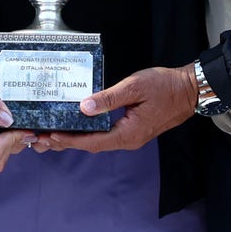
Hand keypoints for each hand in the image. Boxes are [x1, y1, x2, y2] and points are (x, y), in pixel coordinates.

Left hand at [41, 66, 197, 153]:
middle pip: (92, 145)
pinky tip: (76, 126)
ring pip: (97, 141)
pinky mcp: (132, 129)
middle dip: (66, 143)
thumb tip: (84, 108)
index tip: (50, 136)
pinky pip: (105, 135)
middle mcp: (128, 140)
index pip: (92, 142)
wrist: (189, 90)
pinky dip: (87, 133)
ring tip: (51, 135)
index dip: (70, 141)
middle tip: (41, 138)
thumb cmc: (165, 85)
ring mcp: (131, 136)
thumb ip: (109, 98)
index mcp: (128, 134)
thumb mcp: (135, 87)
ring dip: (75, 139)